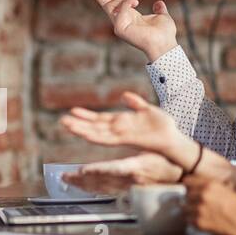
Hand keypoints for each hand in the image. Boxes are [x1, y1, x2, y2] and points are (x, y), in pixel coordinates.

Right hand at [60, 91, 186, 160]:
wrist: (173, 138)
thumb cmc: (162, 126)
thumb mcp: (147, 109)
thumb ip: (135, 103)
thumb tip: (124, 95)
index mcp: (122, 122)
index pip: (100, 119)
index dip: (87, 116)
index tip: (73, 111)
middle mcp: (119, 129)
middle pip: (94, 126)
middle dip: (78, 124)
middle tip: (62, 121)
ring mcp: (122, 135)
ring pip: (97, 132)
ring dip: (82, 129)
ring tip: (67, 125)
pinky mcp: (128, 139)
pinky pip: (109, 138)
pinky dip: (96, 136)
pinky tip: (86, 134)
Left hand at [62, 152, 182, 194]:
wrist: (180, 179)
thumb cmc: (169, 160)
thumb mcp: (155, 148)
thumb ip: (141, 140)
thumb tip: (127, 136)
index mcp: (137, 167)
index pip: (115, 169)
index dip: (98, 170)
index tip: (84, 169)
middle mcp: (130, 180)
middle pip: (102, 181)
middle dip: (82, 179)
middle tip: (66, 175)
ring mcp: (128, 188)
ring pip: (101, 187)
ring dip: (83, 184)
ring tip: (67, 179)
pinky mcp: (128, 191)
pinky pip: (106, 190)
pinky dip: (92, 188)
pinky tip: (82, 185)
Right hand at [83, 0, 177, 60]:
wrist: (165, 44)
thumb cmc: (165, 34)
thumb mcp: (162, 16)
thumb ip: (159, 10)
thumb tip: (158, 3)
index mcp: (129, 17)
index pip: (114, 3)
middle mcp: (122, 21)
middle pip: (105, 4)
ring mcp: (119, 25)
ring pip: (112, 4)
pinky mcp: (120, 29)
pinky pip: (122, 9)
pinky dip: (128, 1)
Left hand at [183, 174, 235, 234]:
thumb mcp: (228, 189)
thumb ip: (212, 186)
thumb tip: (199, 185)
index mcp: (210, 184)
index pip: (187, 181)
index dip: (189, 186)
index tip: (190, 189)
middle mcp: (203, 195)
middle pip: (186, 195)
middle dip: (191, 199)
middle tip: (200, 204)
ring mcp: (199, 209)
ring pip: (185, 207)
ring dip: (191, 210)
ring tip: (202, 213)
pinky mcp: (199, 222)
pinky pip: (188, 220)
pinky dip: (193, 221)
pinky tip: (203, 220)